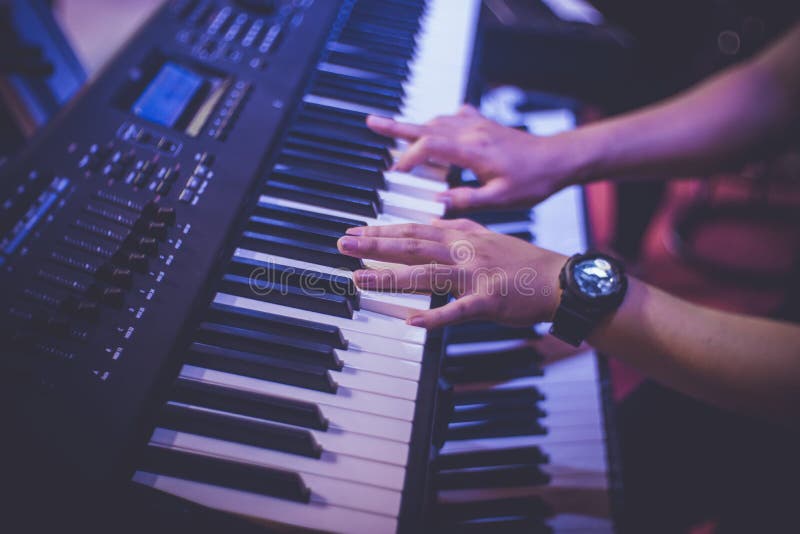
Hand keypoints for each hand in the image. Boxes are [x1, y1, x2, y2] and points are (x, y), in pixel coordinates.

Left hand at [336, 218, 566, 328]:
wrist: (559, 279)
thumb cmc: (524, 261)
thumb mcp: (489, 235)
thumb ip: (460, 227)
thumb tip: (435, 221)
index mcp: (463, 237)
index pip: (415, 230)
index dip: (382, 231)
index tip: (355, 231)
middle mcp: (464, 251)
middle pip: (412, 246)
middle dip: (374, 245)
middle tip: (343, 244)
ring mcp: (475, 276)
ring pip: (426, 274)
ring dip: (390, 276)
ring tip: (360, 279)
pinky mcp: (489, 300)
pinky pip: (459, 310)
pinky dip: (436, 315)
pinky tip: (412, 321)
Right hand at [366, 105, 577, 211]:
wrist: (559, 159)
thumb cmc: (534, 181)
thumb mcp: (501, 199)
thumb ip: (466, 200)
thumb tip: (436, 203)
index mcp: (473, 152)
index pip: (429, 147)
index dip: (408, 158)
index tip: (396, 172)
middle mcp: (472, 133)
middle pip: (426, 126)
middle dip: (396, 127)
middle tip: (371, 123)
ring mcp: (478, 126)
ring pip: (438, 121)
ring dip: (415, 126)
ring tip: (395, 131)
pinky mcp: (485, 125)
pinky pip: (456, 117)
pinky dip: (440, 121)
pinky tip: (438, 125)